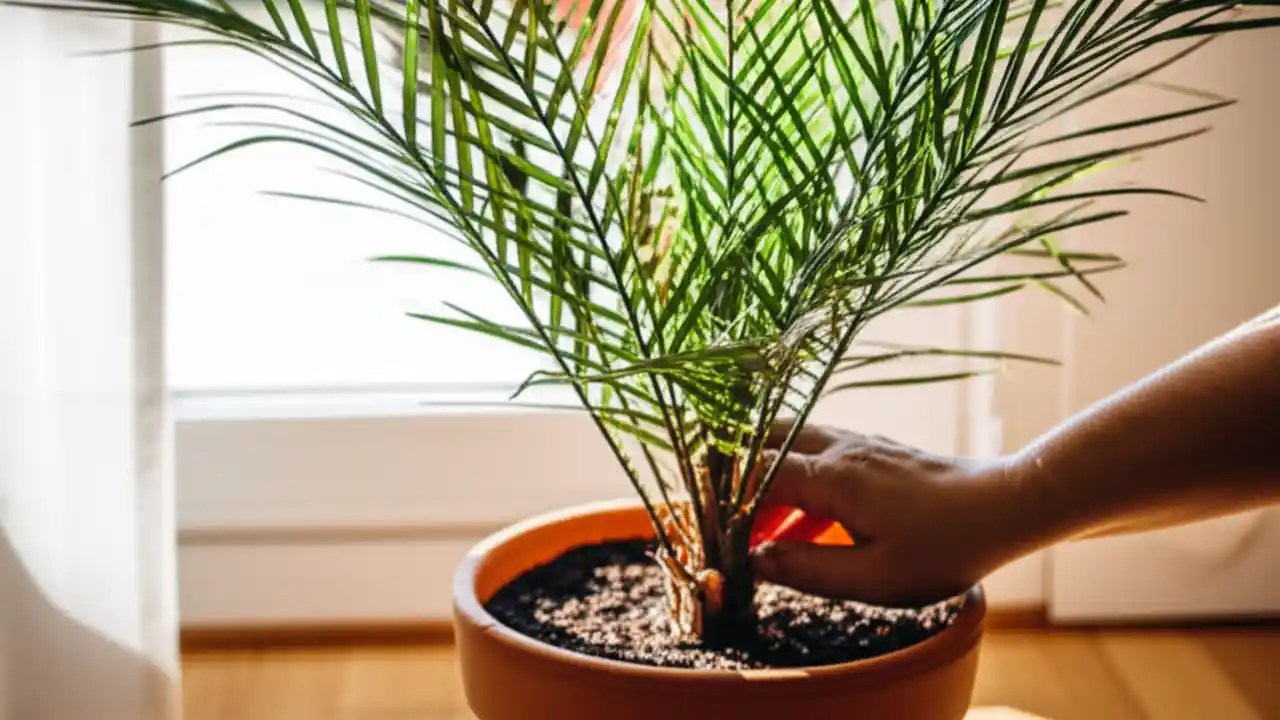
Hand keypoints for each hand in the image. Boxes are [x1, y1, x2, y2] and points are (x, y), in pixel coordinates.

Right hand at [750, 422, 1029, 605]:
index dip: (725, 498)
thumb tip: (754, 561)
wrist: (1005, 504)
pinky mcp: (872, 449)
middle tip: (726, 516)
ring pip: (788, 441)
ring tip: (759, 524)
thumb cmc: (946, 547)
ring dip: (764, 475)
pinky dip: (792, 474)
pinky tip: (800, 515)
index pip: (755, 473)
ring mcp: (857, 443)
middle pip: (762, 441)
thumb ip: (808, 569)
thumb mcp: (875, 577)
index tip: (710, 527)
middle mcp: (839, 449)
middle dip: (736, 475)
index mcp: (833, 477)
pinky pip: (814, 450)